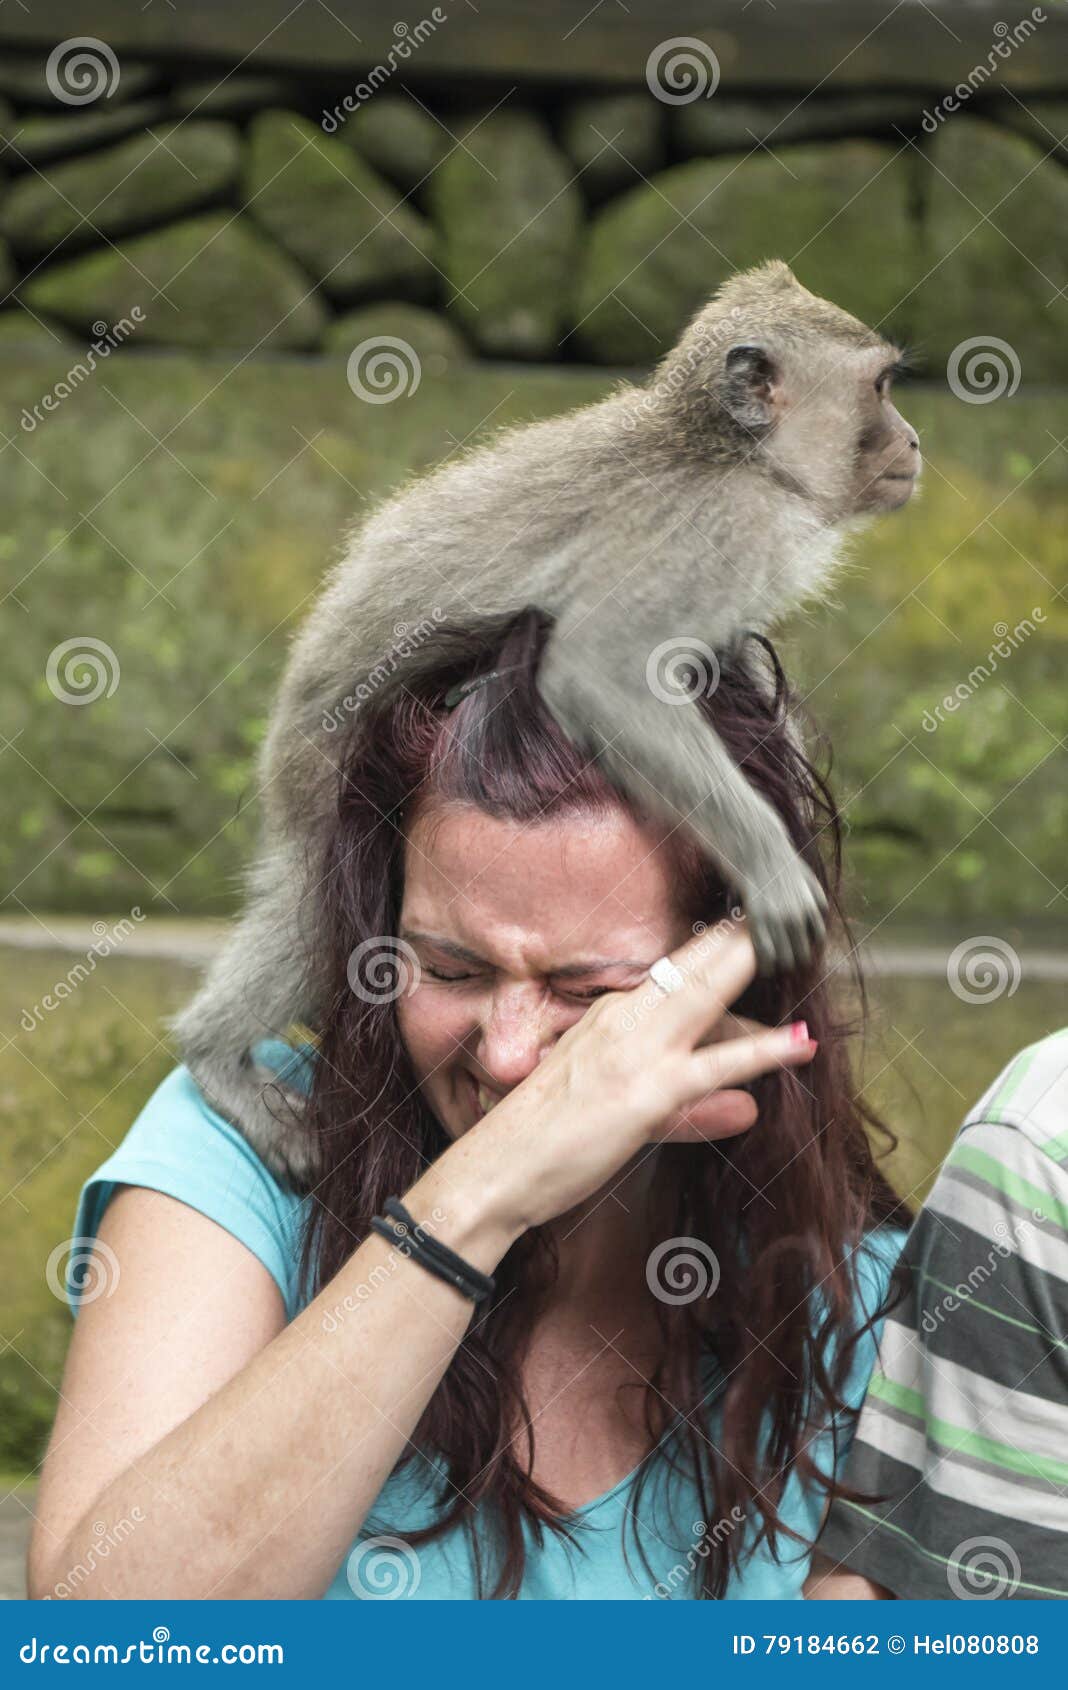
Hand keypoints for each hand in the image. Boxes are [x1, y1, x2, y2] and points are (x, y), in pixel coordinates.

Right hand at [453, 914, 817, 1234]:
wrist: (496, 1169)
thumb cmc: (542, 1139)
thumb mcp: (602, 1092)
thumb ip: (671, 1091)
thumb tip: (739, 1101)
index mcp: (611, 1014)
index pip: (675, 966)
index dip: (719, 940)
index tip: (756, 919)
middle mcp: (625, 1019)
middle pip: (695, 963)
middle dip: (743, 931)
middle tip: (789, 903)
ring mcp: (638, 1052)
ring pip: (708, 994)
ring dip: (754, 963)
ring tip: (798, 939)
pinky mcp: (649, 1092)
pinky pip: (717, 1067)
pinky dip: (763, 1052)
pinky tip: (800, 1044)